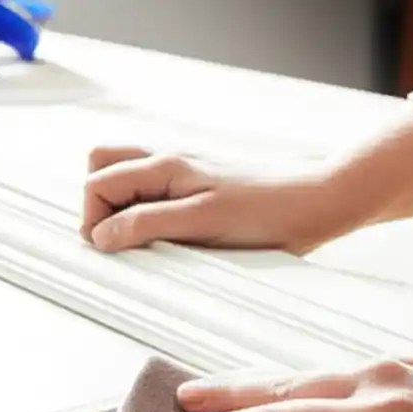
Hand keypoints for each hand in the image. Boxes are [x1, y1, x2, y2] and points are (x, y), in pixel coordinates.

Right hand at [81, 147, 363, 254]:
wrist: (318, 203)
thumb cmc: (268, 213)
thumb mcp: (203, 223)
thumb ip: (148, 225)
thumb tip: (101, 236)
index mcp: (165, 165)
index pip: (98, 182)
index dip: (94, 218)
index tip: (112, 250)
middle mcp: (169, 161)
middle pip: (104, 166)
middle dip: (99, 204)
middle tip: (118, 242)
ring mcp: (183, 171)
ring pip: (127, 174)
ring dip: (122, 206)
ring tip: (143, 241)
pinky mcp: (200, 186)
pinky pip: (154, 189)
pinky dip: (146, 209)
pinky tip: (169, 235)